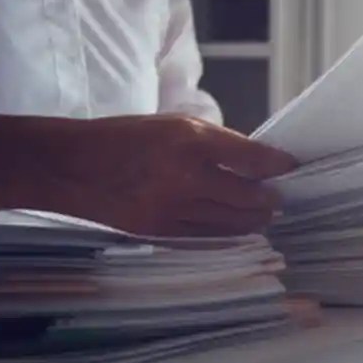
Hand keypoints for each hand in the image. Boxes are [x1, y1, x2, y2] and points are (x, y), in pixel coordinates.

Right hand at [0, 113, 296, 236]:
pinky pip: (211, 237)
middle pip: (251, 197)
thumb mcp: (173, 125)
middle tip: (280, 197)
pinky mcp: (162, 232)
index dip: (279, 165)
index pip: (254, 158)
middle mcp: (186, 176)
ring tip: (265, 213)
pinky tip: (239, 227)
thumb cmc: (126, 139)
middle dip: (271, 198)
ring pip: (235, 222)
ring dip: (256, 218)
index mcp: (190, 140)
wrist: (71, 167)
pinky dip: (230, 232)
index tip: (291, 168)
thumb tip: (257, 162)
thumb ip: (217, 143)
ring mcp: (173, 209)